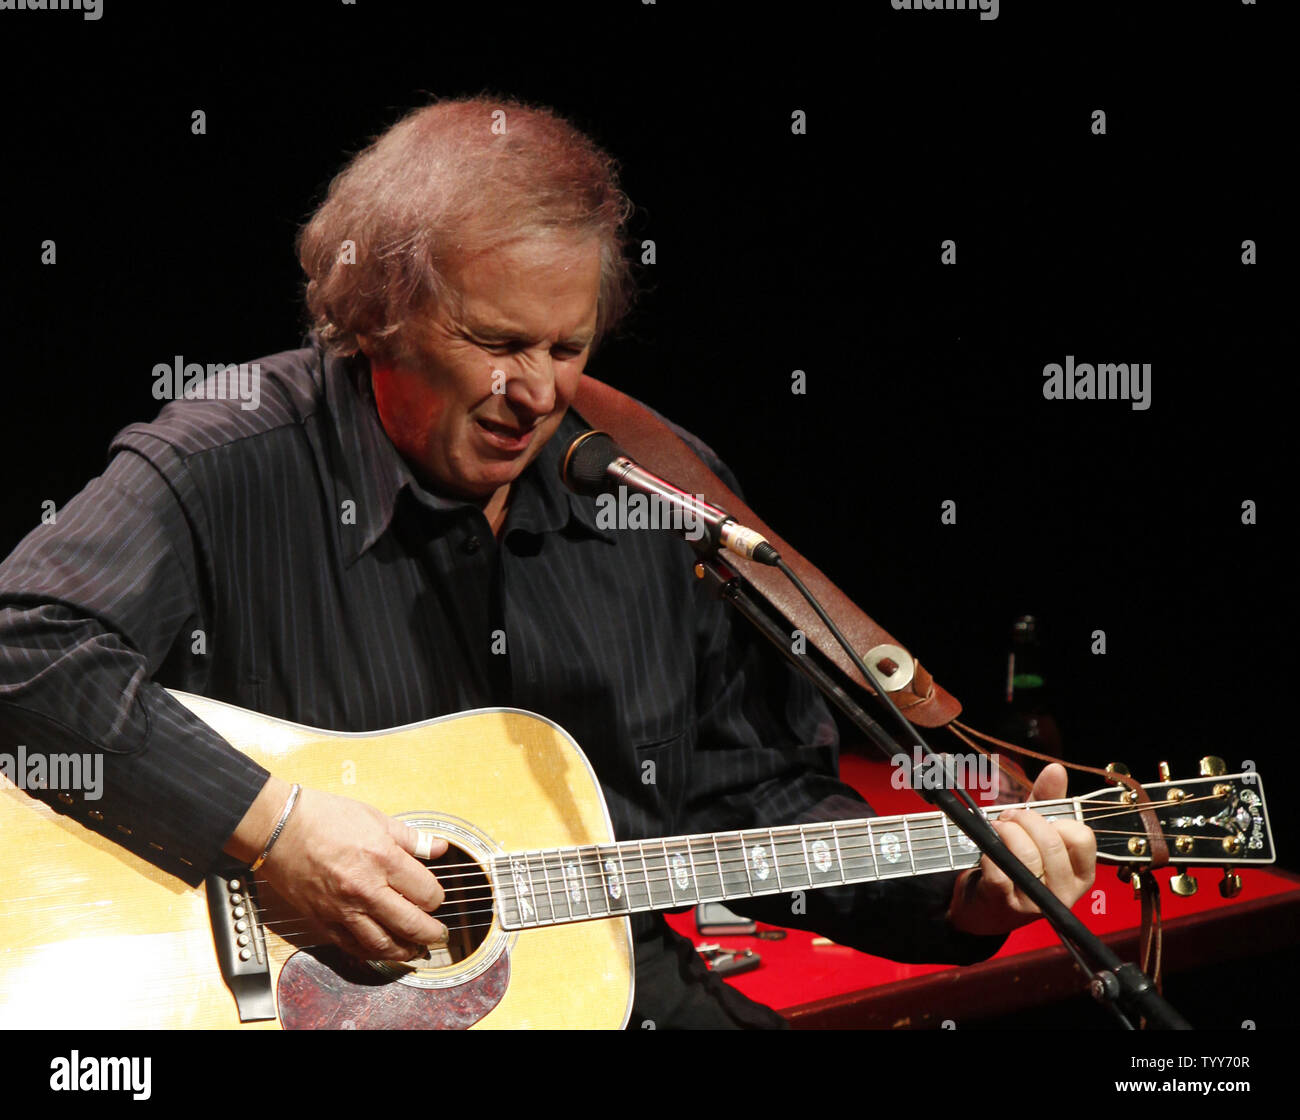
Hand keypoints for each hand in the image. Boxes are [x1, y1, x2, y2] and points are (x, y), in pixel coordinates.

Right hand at [237, 782, 448, 961]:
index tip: (436, 897)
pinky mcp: (322, 920)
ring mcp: (343, 908)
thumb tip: (440, 848)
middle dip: (431, 933)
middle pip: (410, 924)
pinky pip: (353, 946)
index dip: (437, 897)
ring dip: (405, 950)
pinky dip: (373, 952)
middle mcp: (365, 888)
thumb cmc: (324, 816)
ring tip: (416, 949)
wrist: (278, 827)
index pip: (425, 892)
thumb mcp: (376, 818)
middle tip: (440, 936)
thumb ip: (411, 838)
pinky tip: (383, 949)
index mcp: (383, 858)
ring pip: (383, 943)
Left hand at [947, 763, 1095, 936]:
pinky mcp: (1006, 904)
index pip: (1082, 837)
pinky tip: (986, 851)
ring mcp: (1036, 902)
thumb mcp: (1035, 831)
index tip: (1035, 816)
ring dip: (1005, 833)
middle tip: (1007, 818)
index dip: (1055, 820)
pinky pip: (1000, 868)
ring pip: (1027, 856)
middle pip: (1052, 844)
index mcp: (1081, 872)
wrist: (984, 906)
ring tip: (996, 829)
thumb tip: (1056, 769)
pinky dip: (989, 853)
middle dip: (1024, 821)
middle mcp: (1065, 892)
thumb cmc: (1017, 863)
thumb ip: (1047, 801)